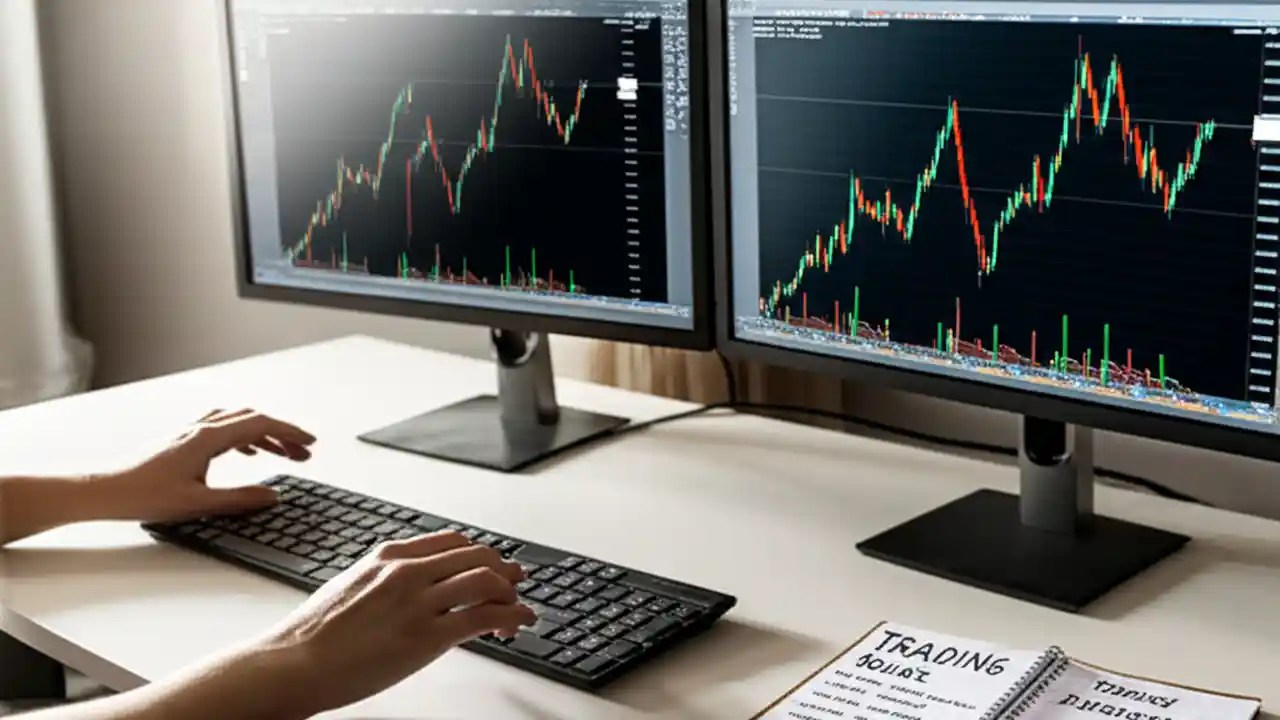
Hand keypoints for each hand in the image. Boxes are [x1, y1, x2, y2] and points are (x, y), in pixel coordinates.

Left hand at [99, 408, 315, 521]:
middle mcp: (201, 428)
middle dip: (282, 434)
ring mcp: (190, 432)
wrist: (105, 490)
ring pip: (238, 422)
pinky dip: (244, 437)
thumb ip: (240, 498)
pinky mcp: (182, 441)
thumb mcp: (199, 502)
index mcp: (208, 438)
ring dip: (264, 434)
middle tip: (303, 452)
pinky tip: (248, 452)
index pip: (260, 425)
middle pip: (253, 419)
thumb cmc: (144, 495)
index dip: (290, 433)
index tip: (310, 443)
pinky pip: (223, 429)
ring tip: (282, 454)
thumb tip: (272, 495)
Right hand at [255, 531, 536, 716]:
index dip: (480, 554)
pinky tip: (519, 623)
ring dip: (512, 593)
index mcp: (389, 556)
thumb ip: (384, 580)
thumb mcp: (351, 586)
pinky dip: (512, 616)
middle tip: (516, 584)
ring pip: (487, 580)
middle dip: (504, 570)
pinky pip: (484, 617)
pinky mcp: (427, 636)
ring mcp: (418, 601)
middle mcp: (408, 571)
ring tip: (519, 608)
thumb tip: (411, 587)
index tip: (491, 566)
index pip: (452, 542)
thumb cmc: (312, 635)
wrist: (293, 663)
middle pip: (477, 556)